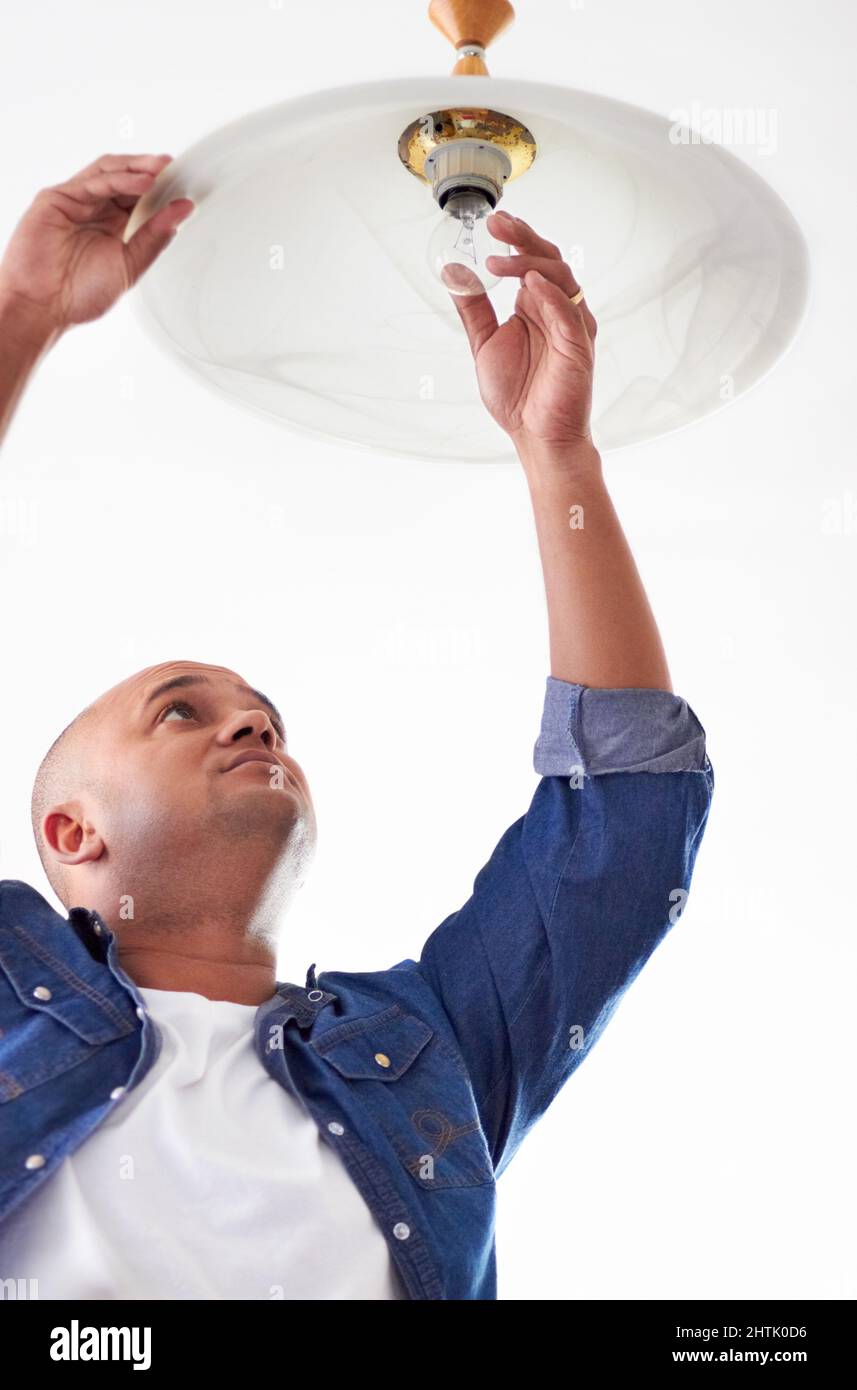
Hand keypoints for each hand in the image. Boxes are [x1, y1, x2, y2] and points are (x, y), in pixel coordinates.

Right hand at [0, 153, 193, 335]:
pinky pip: (90, 183)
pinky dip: (118, 179)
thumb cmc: (81, 294)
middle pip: (125, 177)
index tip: (186, 182)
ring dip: (135, 168)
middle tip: (174, 167)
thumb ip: (155, 236)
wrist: (44, 308)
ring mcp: (74, 201)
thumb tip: (184, 209)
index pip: (139, 196)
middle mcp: (94, 209)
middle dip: (150, 170)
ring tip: (160, 170)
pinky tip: (141, 183)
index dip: (161, 187)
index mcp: (113, 225)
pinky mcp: (56, 199)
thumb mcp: (130, 264)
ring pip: (108, 172)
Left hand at [446, 210, 597, 454]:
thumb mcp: (484, 342)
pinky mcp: (579, 345)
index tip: (491, 224)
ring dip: (528, 263)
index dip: (515, 238)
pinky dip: (550, 294)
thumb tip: (454, 272)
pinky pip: (568, 311)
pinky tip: (529, 284)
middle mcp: (557, 310)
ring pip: (560, 277)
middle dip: (523, 238)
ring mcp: (571, 325)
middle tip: (496, 225)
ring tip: (497, 264)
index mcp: (537, 307)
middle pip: (549, 259)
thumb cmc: (518, 396)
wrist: (535, 435)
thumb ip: (473, 307)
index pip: (532, 259)